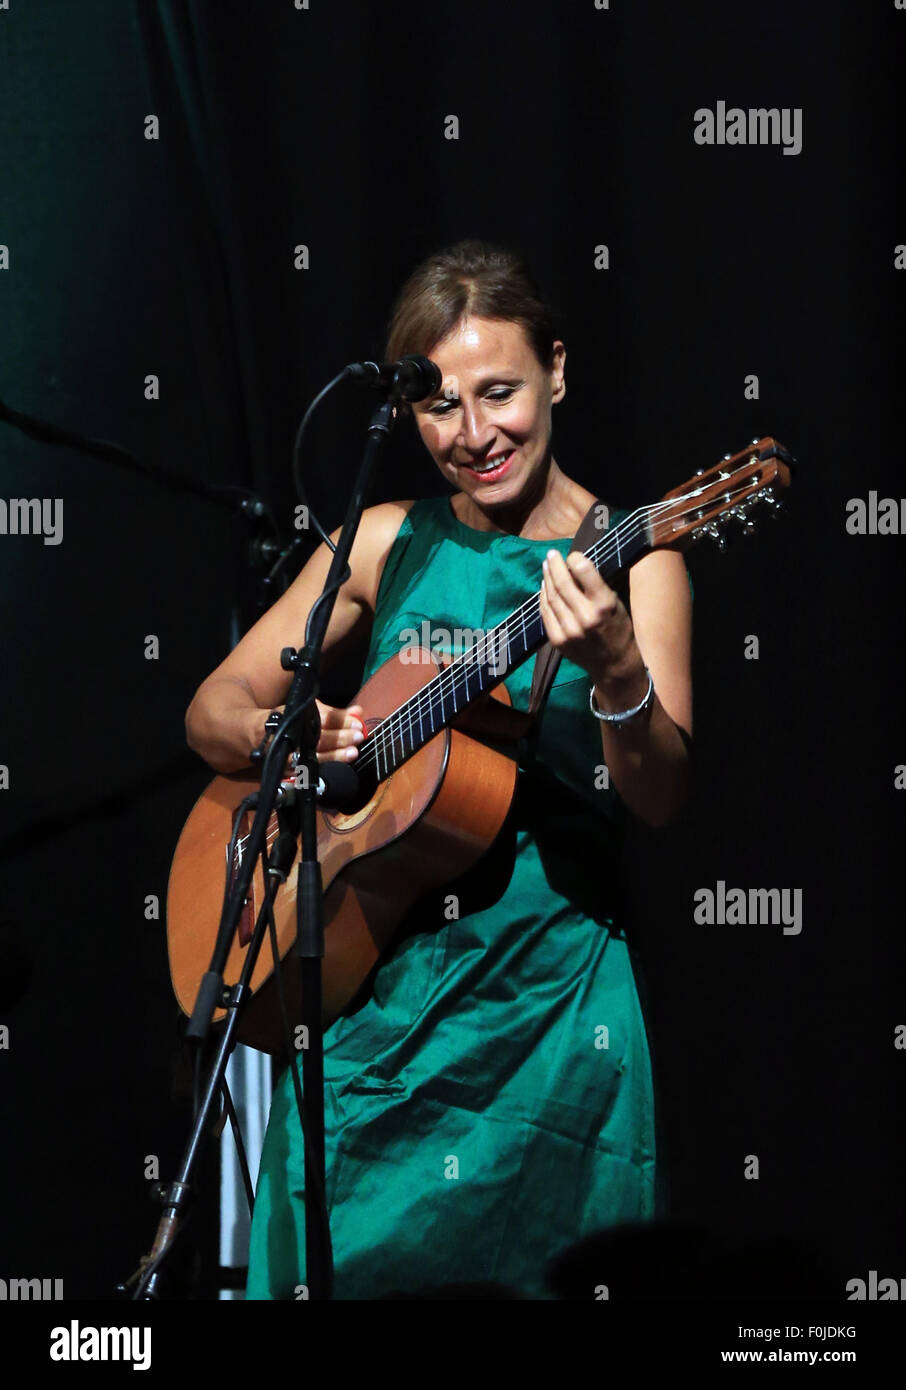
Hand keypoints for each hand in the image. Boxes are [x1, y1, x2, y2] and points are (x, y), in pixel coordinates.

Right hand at [252, 701, 365, 769]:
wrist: (252, 737)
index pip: (320, 718)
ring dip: (336, 755)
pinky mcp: (288, 772)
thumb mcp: (303, 710)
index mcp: (292, 716)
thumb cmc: (284, 720)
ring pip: (313, 757)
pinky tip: (340, 764)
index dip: (339, 720)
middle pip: (317, 739)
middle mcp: (288, 736)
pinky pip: (310, 770)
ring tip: (353, 752)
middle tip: (359, 736)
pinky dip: (327, 766)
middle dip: (340, 738)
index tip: (357, 722)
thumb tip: (358, 712)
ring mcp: (287, 757)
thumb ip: (332, 713)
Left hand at [538, 548, 641, 685]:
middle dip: (555, 566)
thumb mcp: (616, 603)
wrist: (614, 663)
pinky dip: (543, 597)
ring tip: (546, 567)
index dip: (574, 560)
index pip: (584, 572)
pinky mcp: (558, 640)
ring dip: (547, 579)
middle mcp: (585, 617)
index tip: (571, 554)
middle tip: (551, 555)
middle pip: (563, 584)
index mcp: (604, 605)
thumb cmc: (618, 628)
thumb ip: (595, 586)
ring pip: (551, 597)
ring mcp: (569, 630)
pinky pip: (546, 613)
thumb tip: (574, 566)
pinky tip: (545, 587)